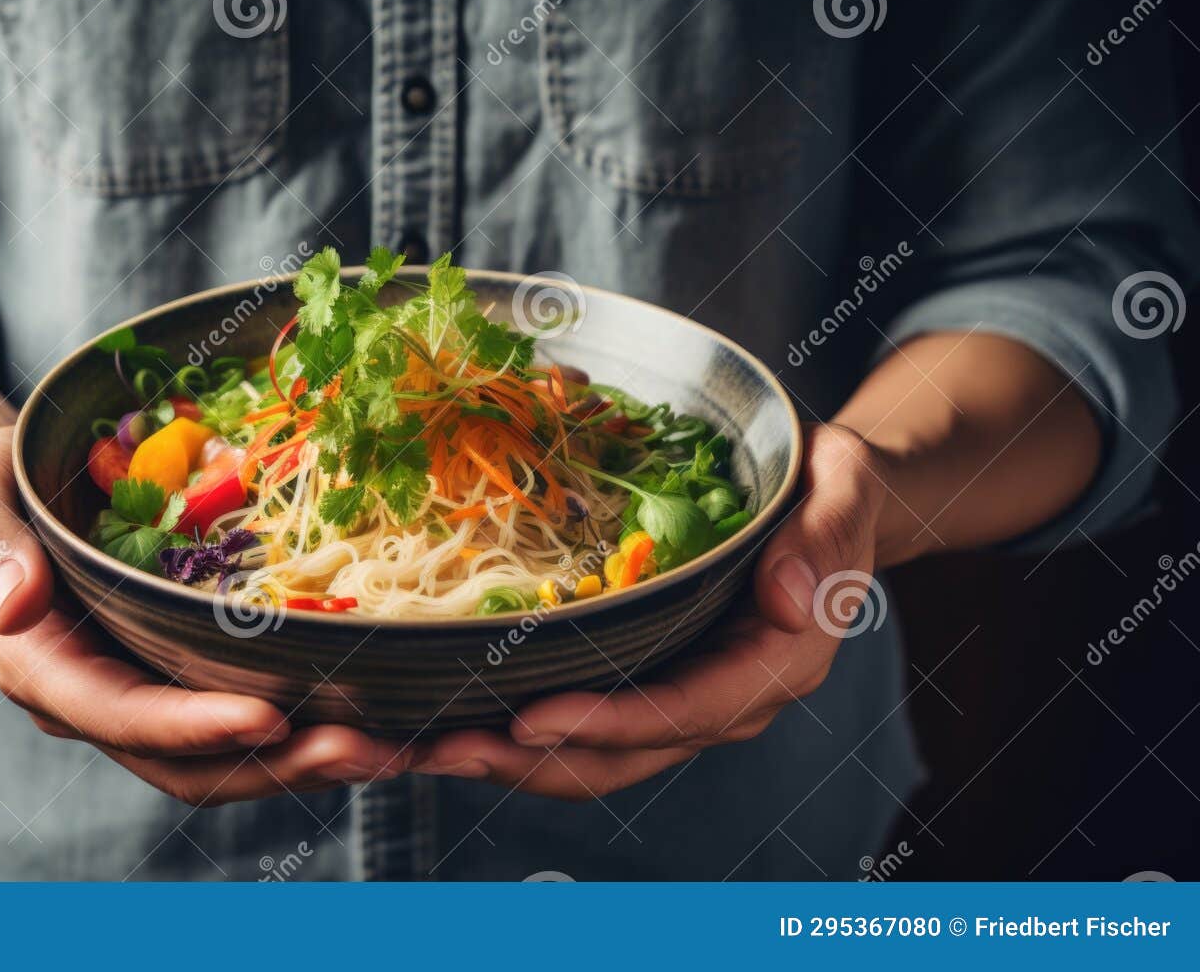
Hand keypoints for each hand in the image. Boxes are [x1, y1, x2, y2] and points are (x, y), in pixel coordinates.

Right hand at [0, 427, 412, 805]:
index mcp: (46, 668)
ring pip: (235, 761)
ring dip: (319, 762)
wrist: (14, 490)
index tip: (270, 719)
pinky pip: (255, 725)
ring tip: (408, 748)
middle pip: (193, 765)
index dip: (194, 727)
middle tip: (374, 748)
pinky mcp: (190, 682)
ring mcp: (150, 699)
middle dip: (283, 765)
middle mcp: (100, 702)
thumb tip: (15, 605)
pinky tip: (396, 721)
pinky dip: (321, 730)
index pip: (123, 716)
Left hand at [409, 424, 887, 799]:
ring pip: (580, 757)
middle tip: (430, 747)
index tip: (529, 719)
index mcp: (772, 664)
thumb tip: (787, 592)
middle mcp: (718, 701)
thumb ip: (826, 537)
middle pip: (615, 757)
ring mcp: (671, 698)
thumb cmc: (828, 490)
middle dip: (519, 761)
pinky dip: (498, 728)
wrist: (819, 504)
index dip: (606, 724)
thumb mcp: (844, 490)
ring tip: (406, 745)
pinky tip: (432, 717)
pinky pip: (567, 724)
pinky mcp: (634, 683)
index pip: (683, 711)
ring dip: (492, 757)